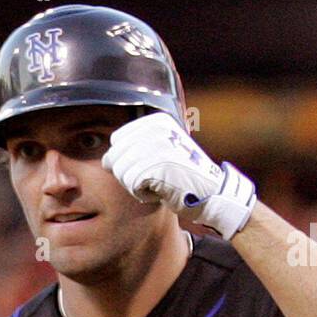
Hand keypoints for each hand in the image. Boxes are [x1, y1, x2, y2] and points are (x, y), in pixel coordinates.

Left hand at [102, 112, 255, 240]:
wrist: (210, 193)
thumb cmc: (183, 176)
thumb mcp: (166, 148)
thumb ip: (139, 145)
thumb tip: (105, 158)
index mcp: (156, 121)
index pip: (117, 140)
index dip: (127, 160)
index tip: (150, 167)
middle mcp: (155, 129)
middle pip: (115, 157)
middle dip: (129, 175)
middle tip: (154, 179)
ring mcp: (156, 145)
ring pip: (121, 172)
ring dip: (135, 186)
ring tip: (158, 184)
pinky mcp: (155, 165)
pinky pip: (130, 184)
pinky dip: (142, 194)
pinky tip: (160, 191)